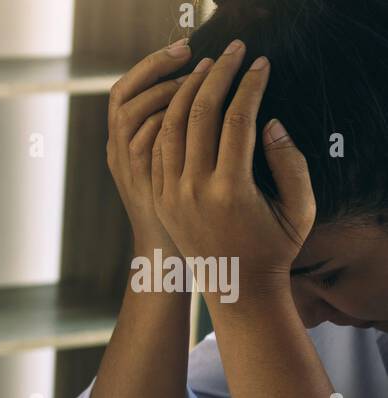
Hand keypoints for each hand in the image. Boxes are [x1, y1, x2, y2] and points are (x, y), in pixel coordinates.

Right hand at [107, 39, 191, 251]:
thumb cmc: (187, 216)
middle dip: (154, 66)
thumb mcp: (168, 173)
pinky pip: (143, 140)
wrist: (178, 262)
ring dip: (163, 89)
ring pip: (130, 114)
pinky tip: (195, 107)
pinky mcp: (140, 183)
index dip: (151, 65)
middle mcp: (118, 154)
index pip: (124, 92)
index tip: (186, 49)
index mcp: (123, 147)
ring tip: (198, 77)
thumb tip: (194, 94)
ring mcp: (126, 169)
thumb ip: (171, 138)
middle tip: (190, 51)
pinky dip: (163, 117)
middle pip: (121, 96)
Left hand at [152, 39, 316, 297]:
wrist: (235, 287)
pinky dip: (167, 119)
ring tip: (204, 69)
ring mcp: (171, 194)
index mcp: (230, 190)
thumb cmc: (275, 246)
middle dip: (215, 75)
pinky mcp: (160, 198)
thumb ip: (291, 162)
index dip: (249, 85)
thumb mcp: (299, 207)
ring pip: (169, 128)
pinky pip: (158, 148)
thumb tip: (269, 121)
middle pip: (198, 115)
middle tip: (230, 51)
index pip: (237, 119)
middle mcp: (193, 190)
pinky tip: (183, 101)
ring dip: (186, 92)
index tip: (260, 63)